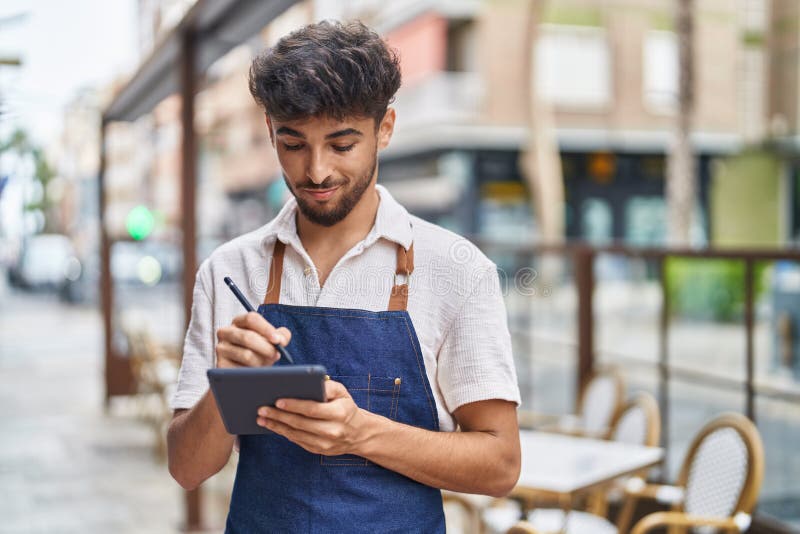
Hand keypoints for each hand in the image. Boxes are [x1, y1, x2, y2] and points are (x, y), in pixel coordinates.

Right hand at [215, 312, 290, 367]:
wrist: (246, 371)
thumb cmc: (261, 351)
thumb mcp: (272, 340)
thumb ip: (281, 335)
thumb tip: (280, 340)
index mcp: (239, 321)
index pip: (251, 318)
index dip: (266, 328)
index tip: (277, 340)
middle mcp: (225, 332)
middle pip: (247, 337)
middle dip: (266, 347)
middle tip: (277, 355)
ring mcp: (221, 349)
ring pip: (246, 355)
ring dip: (262, 361)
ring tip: (267, 364)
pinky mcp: (221, 365)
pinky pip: (241, 370)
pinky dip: (253, 372)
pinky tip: (257, 372)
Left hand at [256, 380, 372, 455]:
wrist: (358, 433)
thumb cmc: (345, 407)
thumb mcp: (342, 393)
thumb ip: (328, 386)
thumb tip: (308, 382)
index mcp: (339, 413)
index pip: (313, 409)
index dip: (294, 406)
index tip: (278, 401)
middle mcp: (332, 431)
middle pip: (301, 423)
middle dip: (279, 416)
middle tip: (262, 409)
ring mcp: (324, 444)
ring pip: (296, 434)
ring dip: (276, 426)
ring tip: (261, 417)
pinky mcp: (317, 450)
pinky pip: (296, 440)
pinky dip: (282, 432)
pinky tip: (272, 425)